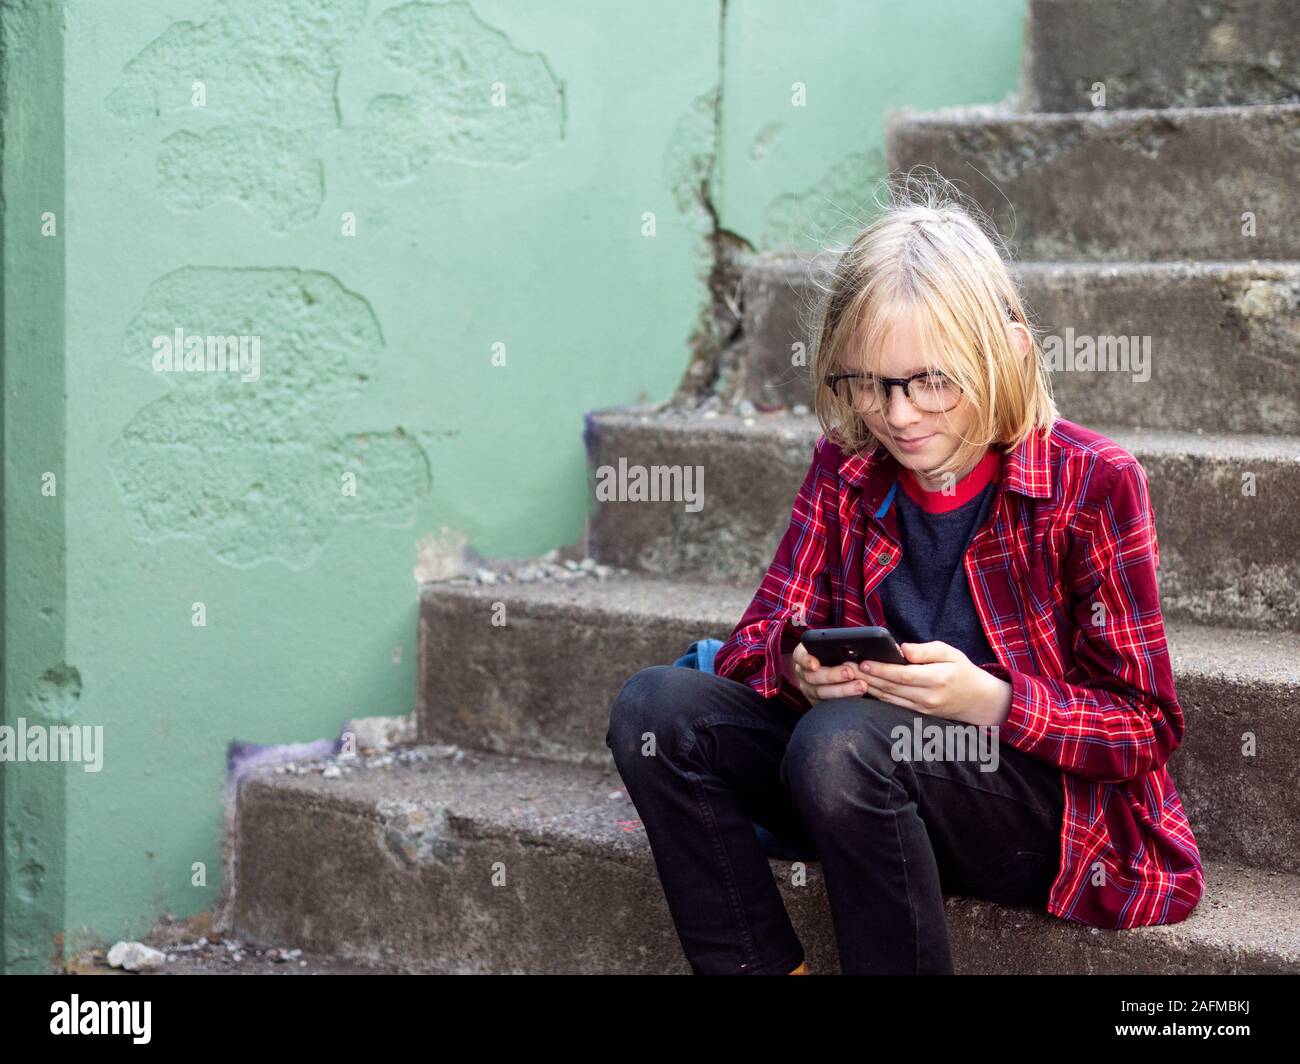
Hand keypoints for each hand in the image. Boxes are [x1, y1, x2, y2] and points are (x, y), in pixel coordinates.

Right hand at [787, 642, 873, 704]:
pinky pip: (828, 704)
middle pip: (812, 676)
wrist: (838, 665)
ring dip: (842, 690)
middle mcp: (803, 672)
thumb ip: (838, 644)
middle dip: (832, 675)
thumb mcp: (834, 644)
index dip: (806, 660)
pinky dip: (844, 699)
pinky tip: (859, 695)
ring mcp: (808, 689)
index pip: (799, 656)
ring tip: (861, 686)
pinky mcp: (817, 702)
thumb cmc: (837, 651)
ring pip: (820, 692)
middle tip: (850, 672)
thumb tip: (852, 646)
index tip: (815, 665)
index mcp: (803, 655)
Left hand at [857, 641, 1011, 725]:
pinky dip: (877, 696)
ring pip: (889, 698)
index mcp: (937, 679)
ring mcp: (922, 708)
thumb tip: (902, 649)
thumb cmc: (962, 671)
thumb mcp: (949, 652)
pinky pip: (893, 705)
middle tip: (845, 667)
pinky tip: (863, 687)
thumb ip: (925, 651)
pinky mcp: (918, 713)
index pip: (903, 675)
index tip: (864, 662)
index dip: (881, 670)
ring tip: (848, 676)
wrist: (977, 699)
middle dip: (866, 677)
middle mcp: (928, 697)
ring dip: (867, 687)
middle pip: (891, 688)